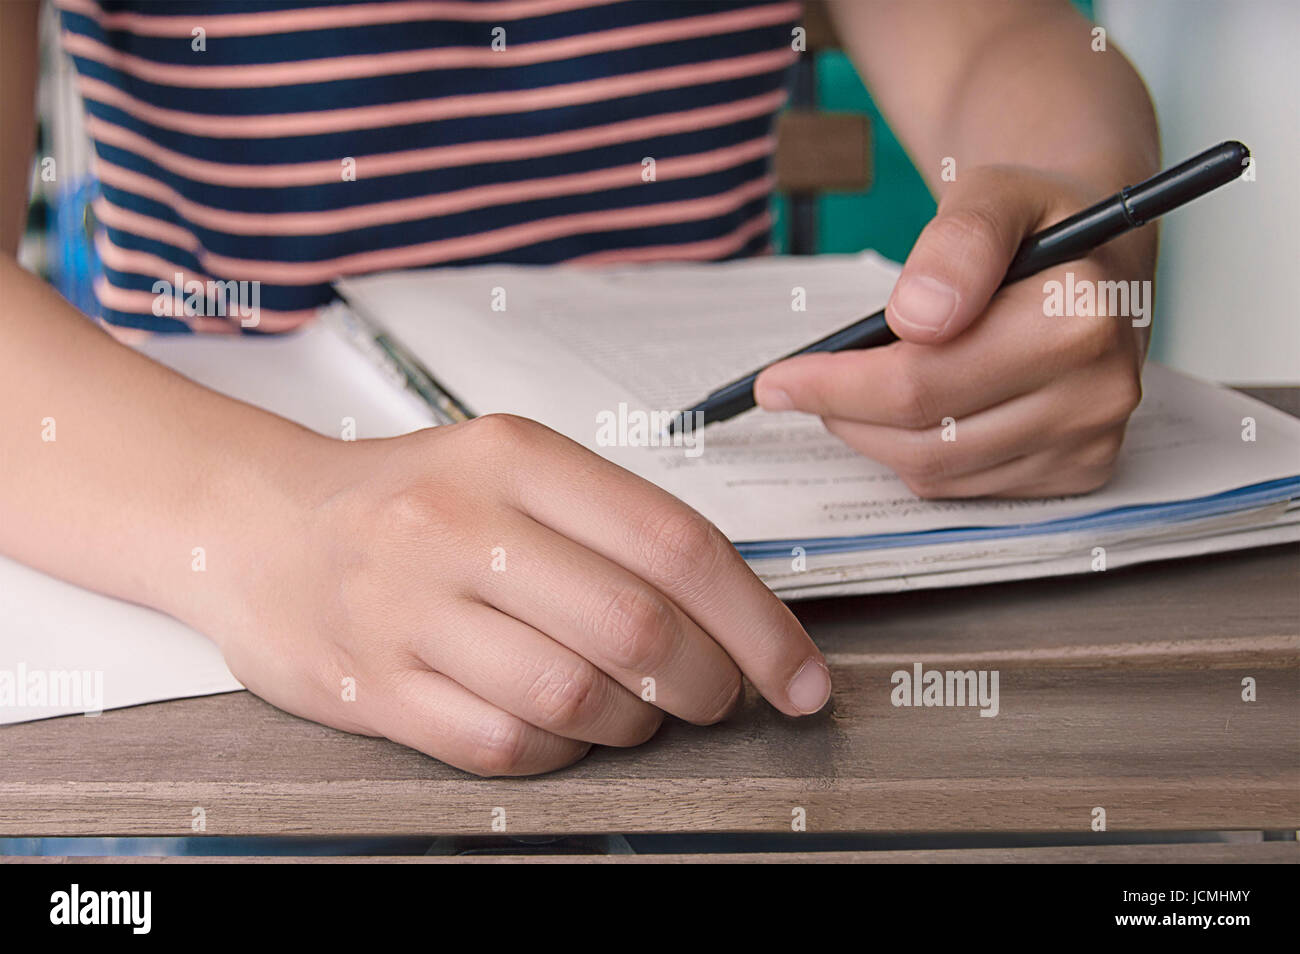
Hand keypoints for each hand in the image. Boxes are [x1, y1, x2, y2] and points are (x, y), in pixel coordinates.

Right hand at [207, 416, 829, 775]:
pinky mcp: (372, 686)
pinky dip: (562, 749)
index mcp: (514, 456)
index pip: (675, 542)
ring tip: (636, 709)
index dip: (760, 623)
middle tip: (722, 697)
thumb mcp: (510, 469)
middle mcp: (459, 525)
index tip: (801, 676)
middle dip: (711, 683)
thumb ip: (613, 525)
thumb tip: (737, 614)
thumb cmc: (408, 500)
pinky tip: (565, 725)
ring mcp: (407, 609)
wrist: (258, 525)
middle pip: (637, 628)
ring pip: (576, 696)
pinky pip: (506, 743)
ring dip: (636, 722)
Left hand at [754, 165, 1154, 497]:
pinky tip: (908, 414)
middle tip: (795, 388)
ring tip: (849, 394)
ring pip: (938, 470)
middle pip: (925, 434)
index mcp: (1079, 319)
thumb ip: (958, 242)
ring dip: (874, 438)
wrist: (1096, 255)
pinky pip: (964, 485)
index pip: (923, 380)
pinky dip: (918, 455)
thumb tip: (917, 315)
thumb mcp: (993, 193)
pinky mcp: (1079, 473)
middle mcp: (1098, 391)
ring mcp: (1091, 441)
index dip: (834, 386)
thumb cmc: (1034, 221)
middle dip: (843, 413)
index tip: (775, 381)